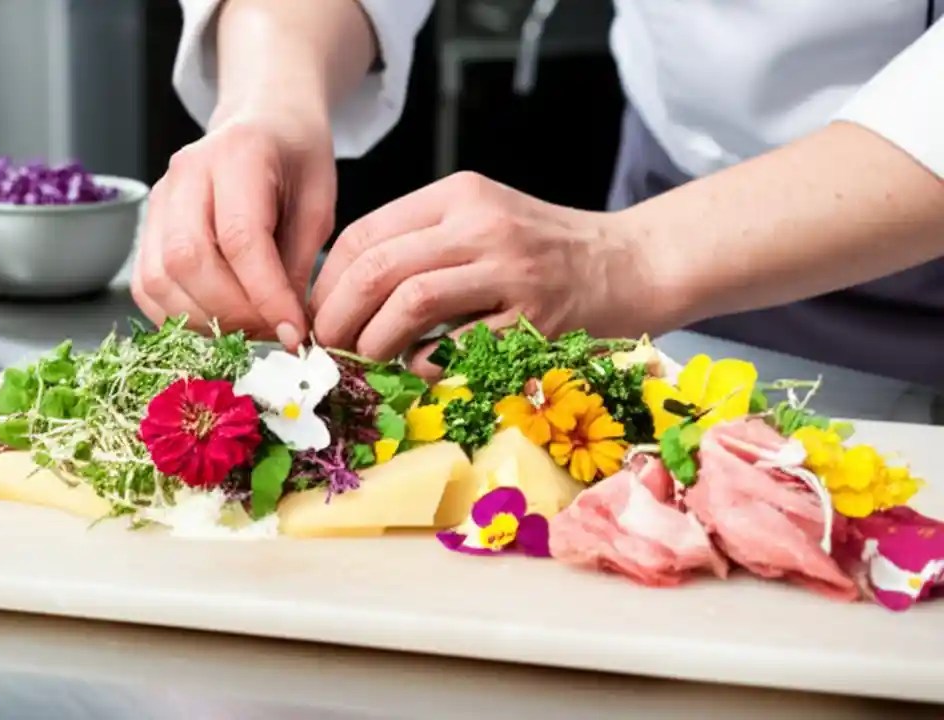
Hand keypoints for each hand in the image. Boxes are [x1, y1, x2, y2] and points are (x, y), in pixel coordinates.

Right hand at [131, 104, 336, 346]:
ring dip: (204, 319)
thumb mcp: (318, 204)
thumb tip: (284, 327)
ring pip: (159, 279)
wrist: (264, 121)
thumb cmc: (297, 159)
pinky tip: (217, 319)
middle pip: (189, 260)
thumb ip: (298, 262)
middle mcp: (187, 173)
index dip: (266, 295)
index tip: (294, 331)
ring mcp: (159, 198)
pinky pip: (145, 286)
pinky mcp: (147, 226)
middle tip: (271, 330)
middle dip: (232, 311)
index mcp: (238, 154)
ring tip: (247, 327)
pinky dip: (178, 316)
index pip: (240, 237)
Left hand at [310, 171, 658, 374]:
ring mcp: (511, 271)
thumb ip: (420, 242)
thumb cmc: (544, 251)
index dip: (325, 282)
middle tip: (326, 349)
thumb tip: (340, 293)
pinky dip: (423, 366)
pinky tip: (418, 371)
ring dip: (372, 343)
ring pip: (409, 302)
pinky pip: (457, 348)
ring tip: (365, 363)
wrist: (632, 264)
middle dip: (336, 317)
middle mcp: (481, 225)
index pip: (364, 234)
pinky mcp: (535, 319)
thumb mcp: (481, 220)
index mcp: (458, 195)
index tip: (315, 315)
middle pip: (378, 268)